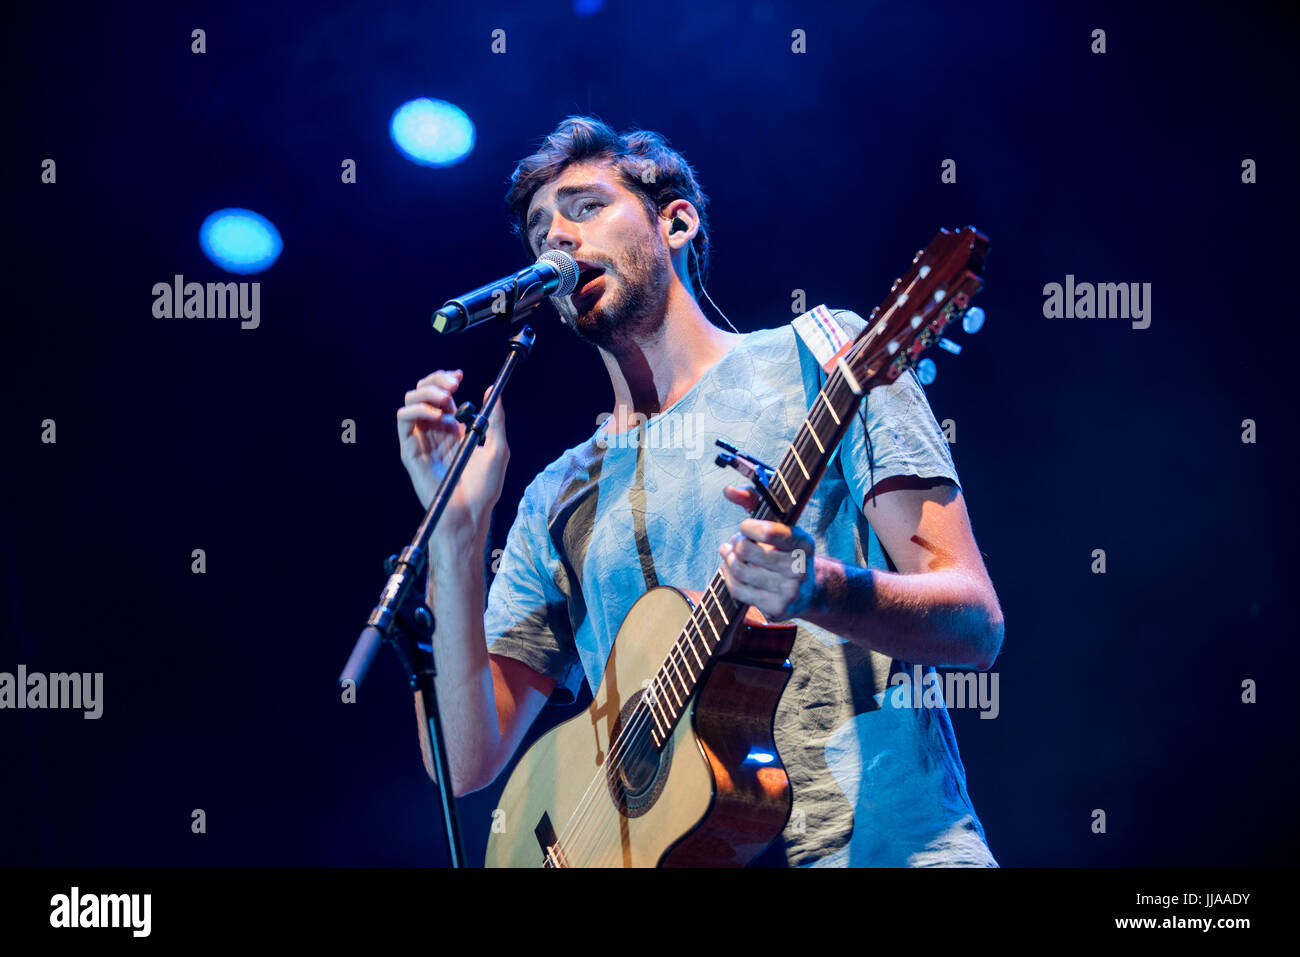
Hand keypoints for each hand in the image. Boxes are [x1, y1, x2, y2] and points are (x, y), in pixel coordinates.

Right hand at [396, 369, 508, 554]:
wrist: (470, 513)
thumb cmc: (485, 488)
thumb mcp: (498, 448)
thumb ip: (495, 419)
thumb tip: (491, 390)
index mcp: (453, 429)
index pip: (441, 395)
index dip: (446, 380)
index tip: (459, 376)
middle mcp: (435, 432)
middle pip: (423, 393)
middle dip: (435, 380)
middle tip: (453, 383)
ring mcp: (421, 440)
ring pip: (410, 402)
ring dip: (425, 392)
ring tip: (443, 398)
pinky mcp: (410, 451)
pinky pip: (403, 421)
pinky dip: (417, 410)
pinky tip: (435, 416)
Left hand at [718, 485, 816, 621]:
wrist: (808, 591)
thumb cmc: (786, 549)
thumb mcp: (779, 522)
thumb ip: (755, 499)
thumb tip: (728, 490)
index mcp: (803, 544)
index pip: (769, 532)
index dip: (748, 526)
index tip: (746, 526)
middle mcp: (799, 569)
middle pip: (746, 551)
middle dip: (735, 542)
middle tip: (736, 541)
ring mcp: (788, 592)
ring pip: (739, 571)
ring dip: (727, 559)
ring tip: (729, 552)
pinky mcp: (776, 609)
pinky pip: (738, 591)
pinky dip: (728, 577)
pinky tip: (730, 569)